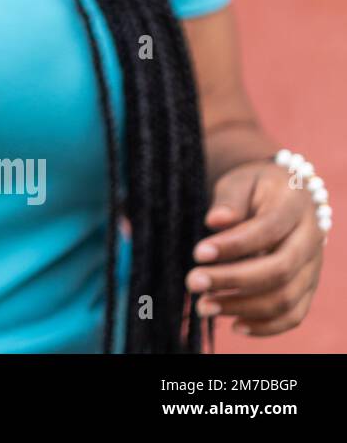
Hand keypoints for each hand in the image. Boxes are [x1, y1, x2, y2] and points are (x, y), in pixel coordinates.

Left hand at [187, 160, 325, 336]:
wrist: (286, 195)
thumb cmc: (255, 186)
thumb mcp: (241, 180)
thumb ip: (230, 199)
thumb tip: (215, 221)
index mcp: (295, 206)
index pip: (267, 230)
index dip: (233, 245)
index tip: (197, 253)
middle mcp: (311, 239)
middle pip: (279, 270)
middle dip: (232, 280)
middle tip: (192, 282)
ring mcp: (313, 266)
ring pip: (286, 297)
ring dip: (243, 307)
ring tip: (203, 306)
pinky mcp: (308, 285)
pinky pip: (295, 314)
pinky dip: (267, 326)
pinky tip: (234, 325)